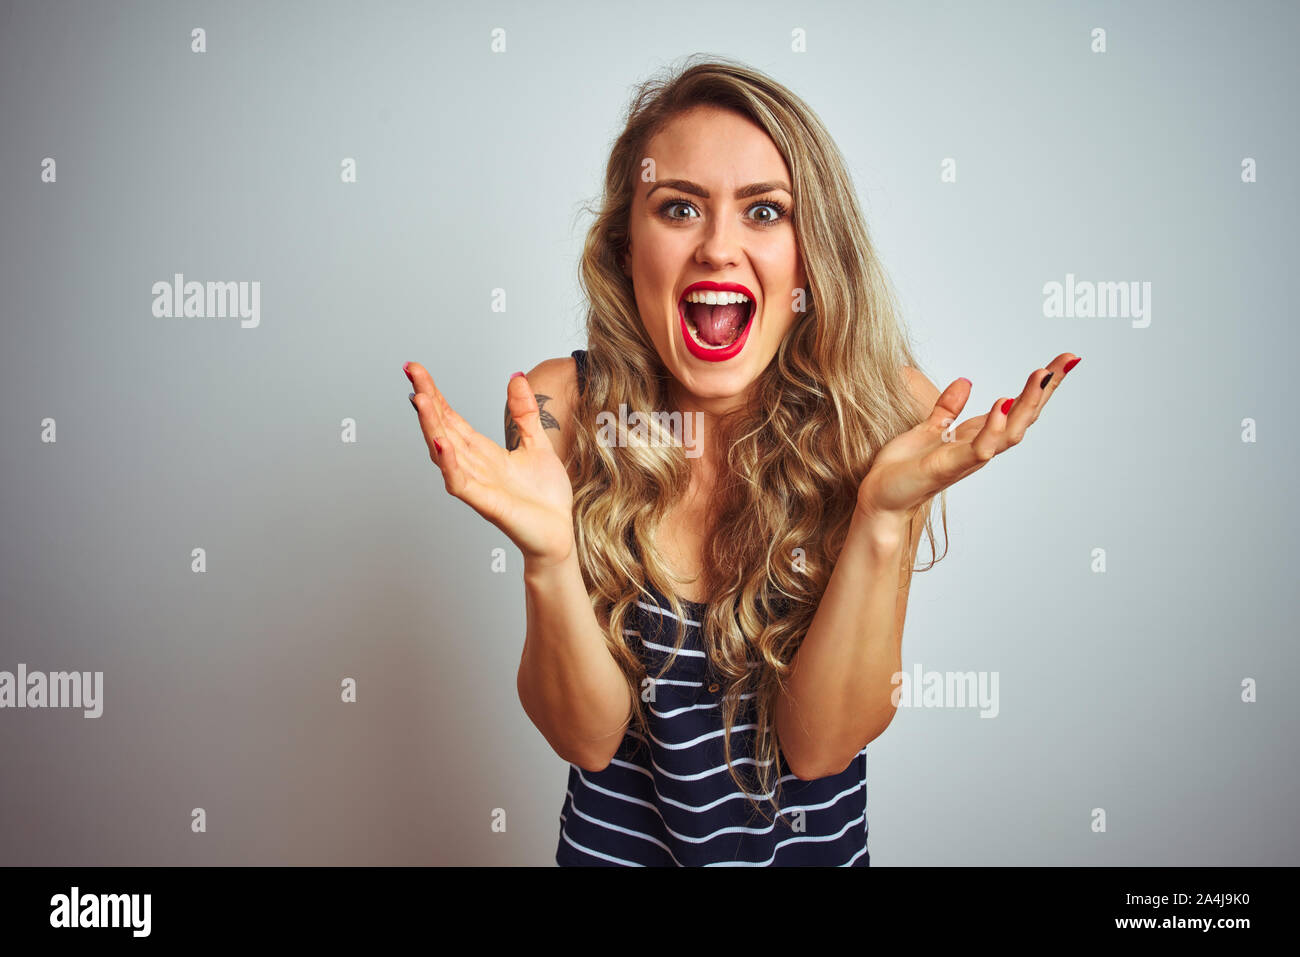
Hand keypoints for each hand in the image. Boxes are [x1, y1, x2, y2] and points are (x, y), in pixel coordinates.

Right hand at [405, 363, 575, 565]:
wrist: (558, 533)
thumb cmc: (545, 498)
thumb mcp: (538, 443)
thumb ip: (524, 413)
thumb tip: (516, 377)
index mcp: (483, 452)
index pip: (452, 418)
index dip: (435, 394)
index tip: (418, 371)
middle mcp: (473, 466)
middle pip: (443, 428)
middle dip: (427, 400)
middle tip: (412, 373)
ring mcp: (476, 484)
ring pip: (445, 452)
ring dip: (432, 426)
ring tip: (420, 400)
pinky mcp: (484, 502)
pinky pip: (459, 482)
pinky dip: (449, 463)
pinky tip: (441, 444)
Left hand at [857, 354, 1079, 520]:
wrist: (880, 499)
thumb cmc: (903, 469)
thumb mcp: (928, 428)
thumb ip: (947, 408)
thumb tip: (965, 382)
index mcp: (976, 436)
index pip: (1016, 407)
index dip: (1039, 386)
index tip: (1064, 361)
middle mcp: (979, 448)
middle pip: (1024, 417)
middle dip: (1046, 389)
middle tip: (1068, 360)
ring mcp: (967, 459)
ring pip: (1009, 432)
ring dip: (1027, 403)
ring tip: (1041, 374)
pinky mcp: (948, 466)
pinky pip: (978, 448)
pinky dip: (992, 429)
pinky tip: (1002, 406)